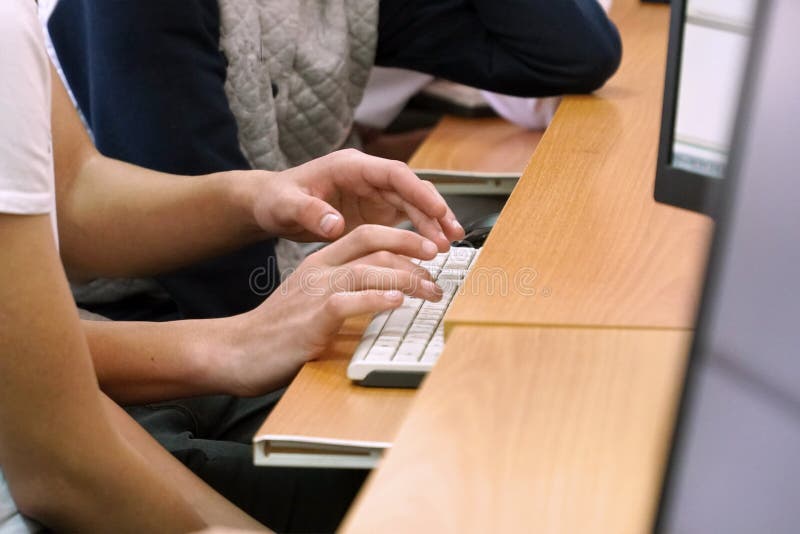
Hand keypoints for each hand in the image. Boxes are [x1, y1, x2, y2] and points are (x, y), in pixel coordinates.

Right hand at [220, 225, 442, 395]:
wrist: (237, 351)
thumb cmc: (278, 331)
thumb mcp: (314, 302)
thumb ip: (346, 294)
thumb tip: (390, 300)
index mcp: (321, 263)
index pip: (367, 235)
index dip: (402, 237)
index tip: (428, 250)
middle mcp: (320, 270)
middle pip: (373, 244)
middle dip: (412, 250)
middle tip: (438, 265)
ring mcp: (315, 293)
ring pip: (368, 270)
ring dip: (406, 279)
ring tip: (430, 290)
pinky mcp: (312, 320)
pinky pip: (349, 302)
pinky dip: (377, 300)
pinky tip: (397, 304)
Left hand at [251, 149, 464, 250]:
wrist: (272, 206)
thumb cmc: (278, 199)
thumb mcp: (287, 206)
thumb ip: (309, 213)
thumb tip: (334, 225)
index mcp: (351, 166)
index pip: (394, 174)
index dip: (418, 191)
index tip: (438, 210)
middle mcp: (368, 177)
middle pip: (411, 189)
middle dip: (434, 210)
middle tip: (451, 235)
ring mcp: (373, 194)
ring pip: (412, 205)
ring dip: (432, 223)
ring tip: (448, 245)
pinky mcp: (374, 212)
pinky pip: (404, 219)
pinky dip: (419, 232)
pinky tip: (432, 248)